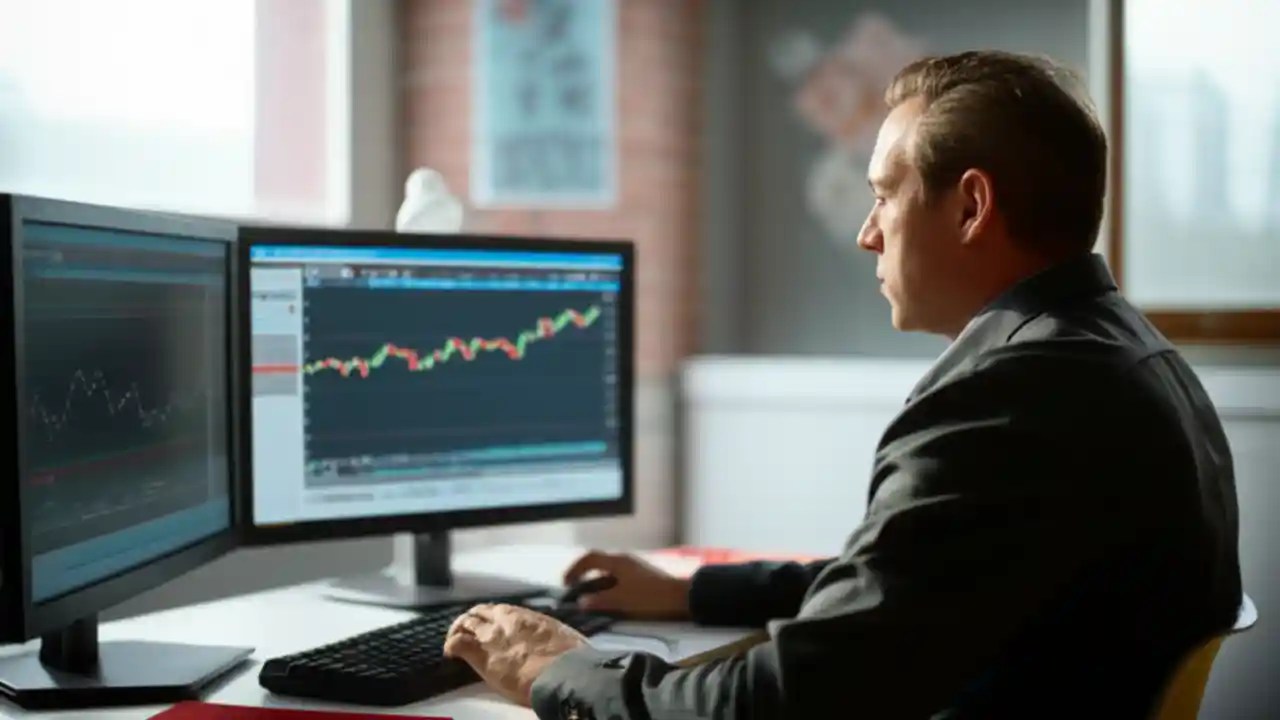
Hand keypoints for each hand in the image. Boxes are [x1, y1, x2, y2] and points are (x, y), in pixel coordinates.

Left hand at [443, 603, 586, 705]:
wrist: (564, 673)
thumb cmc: (570, 660)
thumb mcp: (562, 639)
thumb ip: (548, 637)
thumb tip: (551, 644)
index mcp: (526, 617)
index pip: (500, 610)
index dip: (491, 617)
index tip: (490, 623)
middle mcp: (505, 621)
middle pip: (479, 613)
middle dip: (472, 620)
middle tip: (468, 631)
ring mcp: (491, 636)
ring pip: (465, 623)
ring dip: (458, 630)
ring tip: (454, 640)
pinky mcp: (481, 655)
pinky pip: (457, 643)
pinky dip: (450, 645)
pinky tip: (450, 653)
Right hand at [563, 550, 691, 619]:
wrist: (682, 599)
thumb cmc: (649, 597)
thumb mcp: (621, 600)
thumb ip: (599, 601)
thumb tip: (582, 602)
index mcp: (618, 562)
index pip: (590, 559)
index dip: (575, 570)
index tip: (565, 584)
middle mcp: (625, 562)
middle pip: (599, 566)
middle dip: (585, 579)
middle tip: (576, 595)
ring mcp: (635, 570)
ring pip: (610, 576)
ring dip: (598, 587)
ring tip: (591, 604)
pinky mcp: (643, 580)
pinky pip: (620, 583)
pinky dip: (610, 591)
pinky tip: (611, 605)